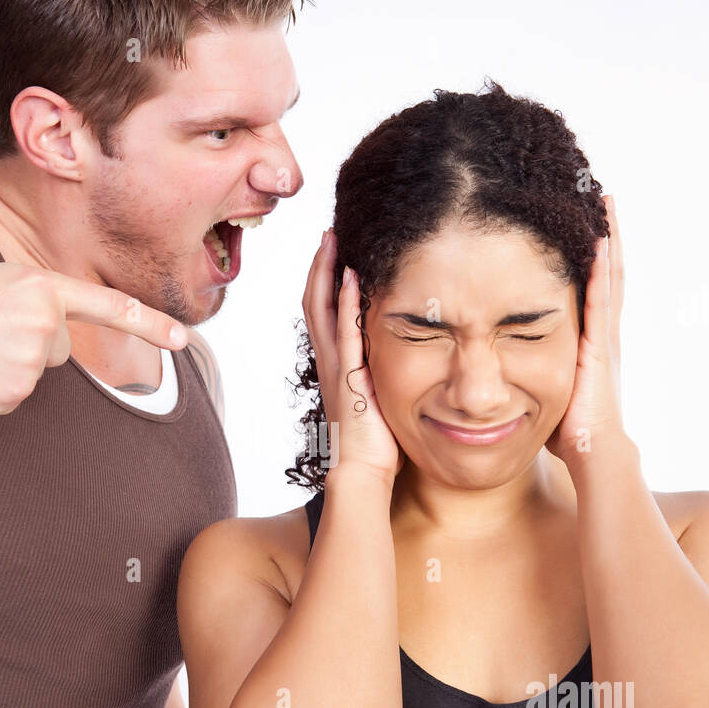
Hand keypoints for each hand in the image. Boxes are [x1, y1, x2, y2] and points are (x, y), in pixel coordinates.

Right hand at [0, 262, 187, 416]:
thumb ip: (33, 302)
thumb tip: (54, 336)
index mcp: (38, 286)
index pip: (106, 306)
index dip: (148, 323)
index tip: (181, 338)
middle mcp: (42, 324)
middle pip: (59, 345)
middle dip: (29, 342)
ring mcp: (30, 364)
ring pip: (38, 371)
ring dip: (9, 365)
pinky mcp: (15, 395)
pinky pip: (18, 394)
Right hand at [301, 229, 403, 482]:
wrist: (363, 473)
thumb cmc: (375, 445)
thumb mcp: (376, 399)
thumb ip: (379, 375)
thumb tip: (394, 359)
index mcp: (336, 366)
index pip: (324, 314)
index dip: (325, 283)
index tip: (333, 254)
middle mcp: (330, 362)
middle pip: (314, 303)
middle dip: (320, 267)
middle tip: (327, 235)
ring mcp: (336, 368)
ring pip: (322, 310)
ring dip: (326, 273)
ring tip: (331, 242)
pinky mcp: (350, 377)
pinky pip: (345, 333)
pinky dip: (346, 303)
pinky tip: (351, 277)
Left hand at [545, 194, 626, 470]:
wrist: (591, 451)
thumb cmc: (569, 429)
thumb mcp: (545, 387)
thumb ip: (529, 368)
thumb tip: (502, 360)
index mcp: (589, 339)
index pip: (591, 288)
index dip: (591, 257)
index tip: (586, 226)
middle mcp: (600, 332)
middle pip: (605, 273)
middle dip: (604, 236)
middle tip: (602, 199)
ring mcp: (603, 336)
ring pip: (608, 277)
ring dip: (607, 240)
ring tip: (605, 204)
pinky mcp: (599, 346)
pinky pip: (600, 300)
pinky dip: (602, 270)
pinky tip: (600, 242)